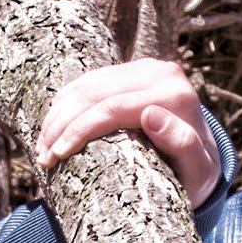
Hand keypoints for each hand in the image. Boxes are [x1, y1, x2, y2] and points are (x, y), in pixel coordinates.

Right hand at [35, 58, 220, 207]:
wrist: (200, 160)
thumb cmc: (196, 175)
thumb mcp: (198, 171)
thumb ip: (184, 145)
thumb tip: (151, 114)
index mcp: (176, 94)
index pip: (113, 107)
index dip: (79, 130)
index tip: (56, 157)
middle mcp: (161, 72)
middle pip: (93, 93)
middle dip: (60, 125)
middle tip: (41, 158)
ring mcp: (145, 67)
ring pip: (85, 85)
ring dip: (56, 116)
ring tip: (41, 149)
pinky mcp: (130, 70)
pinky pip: (87, 81)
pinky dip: (64, 104)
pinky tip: (51, 129)